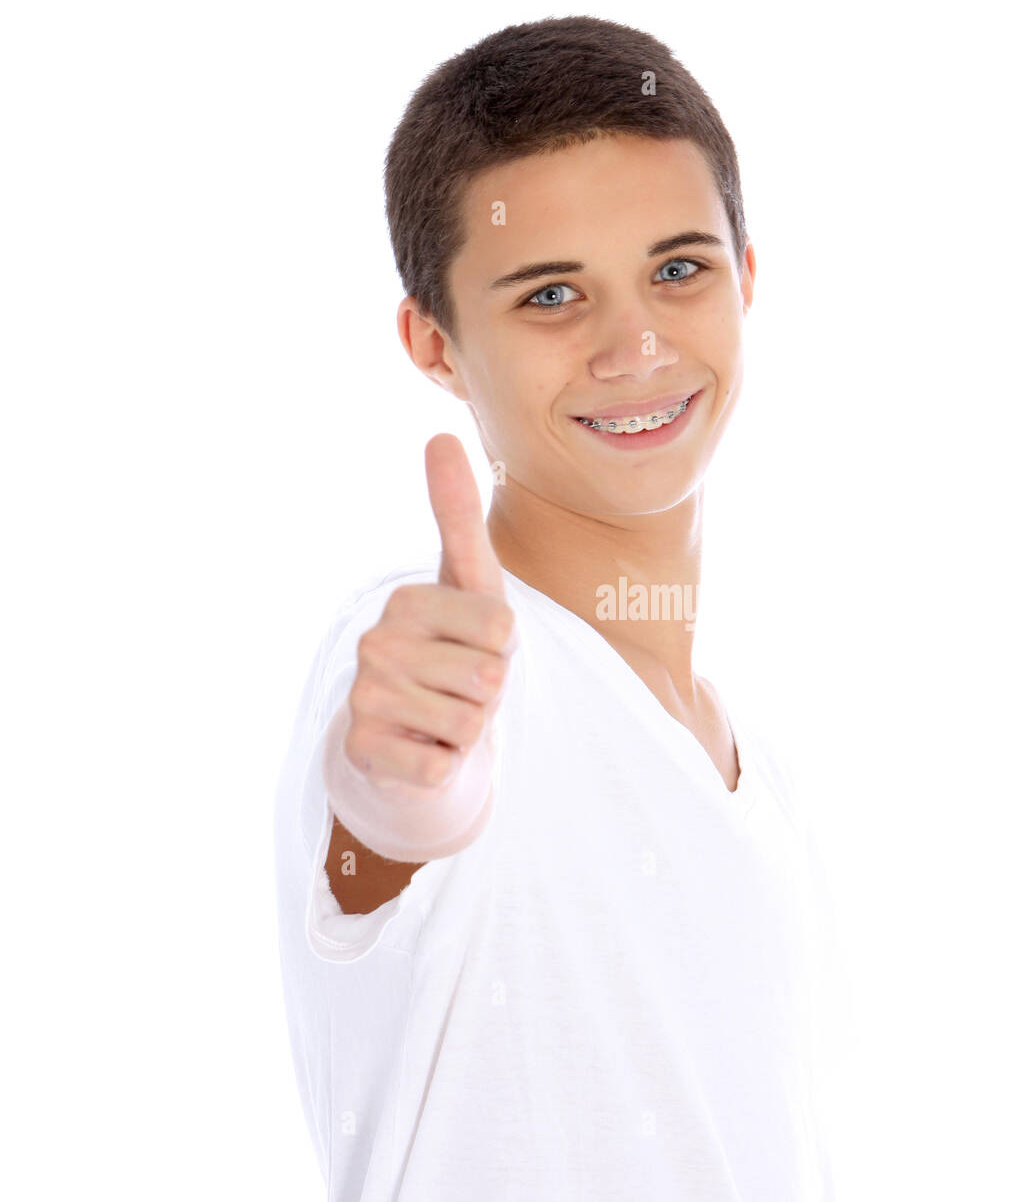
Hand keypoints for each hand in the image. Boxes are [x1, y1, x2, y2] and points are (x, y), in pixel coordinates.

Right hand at [342, 434, 515, 789]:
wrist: (420, 740)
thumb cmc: (458, 657)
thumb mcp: (473, 585)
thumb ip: (459, 515)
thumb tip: (438, 433)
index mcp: (407, 600)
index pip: (502, 626)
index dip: (505, 649)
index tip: (479, 650)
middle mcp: (375, 643)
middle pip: (489, 676)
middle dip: (491, 694)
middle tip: (463, 691)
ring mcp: (363, 698)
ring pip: (469, 723)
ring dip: (470, 731)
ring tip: (444, 720)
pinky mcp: (363, 753)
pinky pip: (442, 767)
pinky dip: (448, 768)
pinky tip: (425, 753)